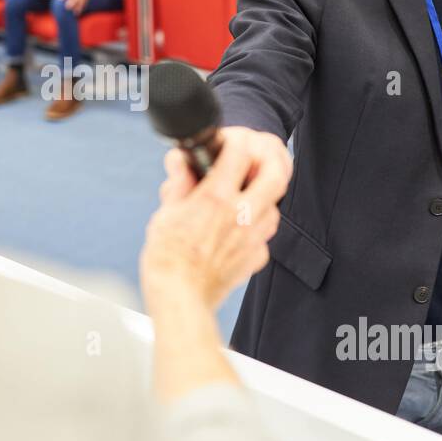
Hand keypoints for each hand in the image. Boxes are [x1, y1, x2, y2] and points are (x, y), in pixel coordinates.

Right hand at [140, 126, 291, 310]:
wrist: (180, 299)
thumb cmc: (167, 260)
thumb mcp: (166, 214)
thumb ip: (179, 184)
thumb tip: (181, 163)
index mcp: (216, 199)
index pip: (240, 153)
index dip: (235, 141)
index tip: (229, 143)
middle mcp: (241, 215)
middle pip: (276, 175)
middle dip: (271, 160)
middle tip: (255, 160)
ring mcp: (253, 238)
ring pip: (274, 207)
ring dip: (262, 197)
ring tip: (242, 199)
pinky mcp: (255, 258)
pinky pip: (264, 236)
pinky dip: (254, 228)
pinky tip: (236, 231)